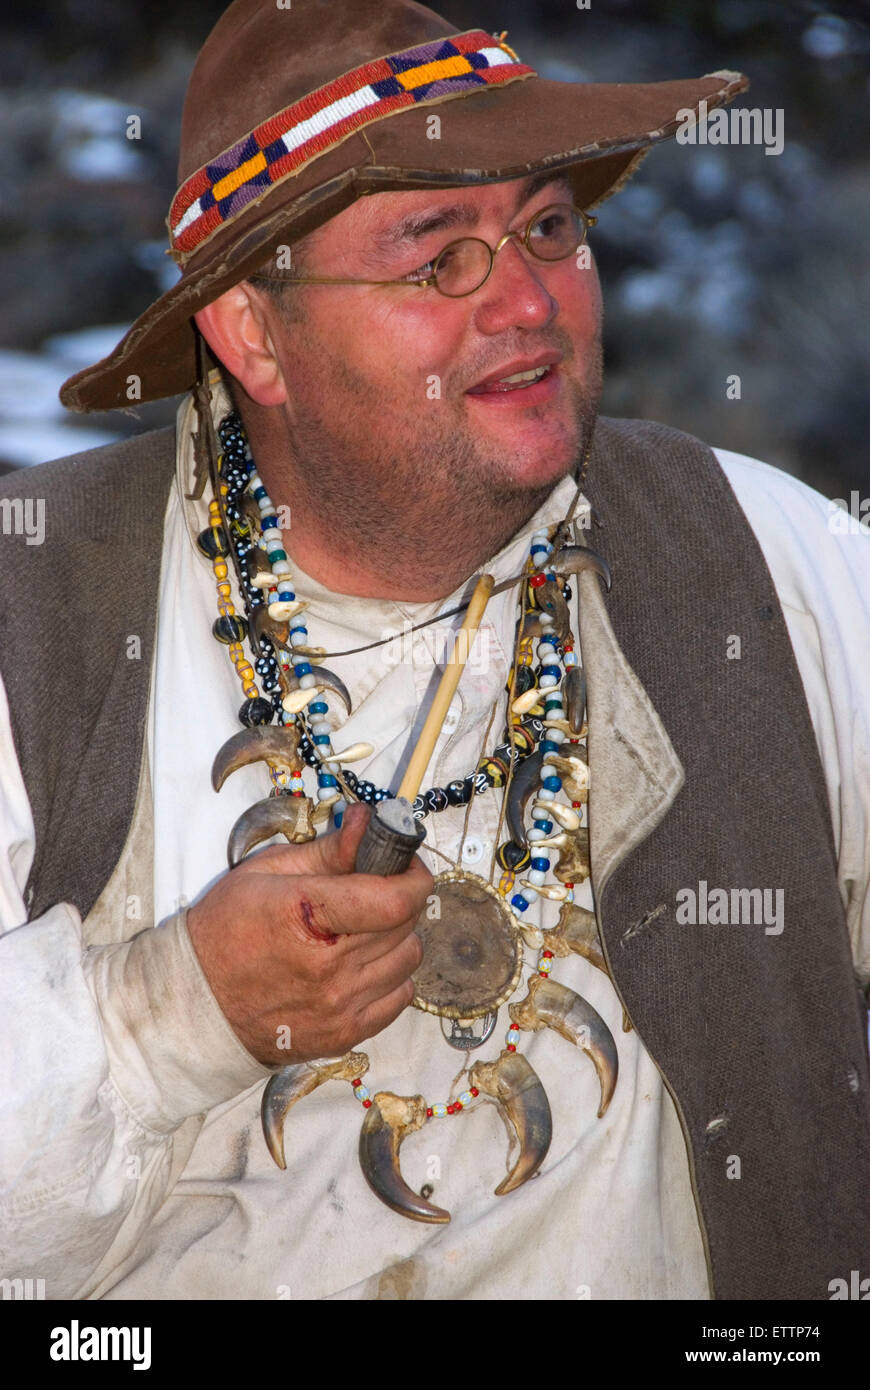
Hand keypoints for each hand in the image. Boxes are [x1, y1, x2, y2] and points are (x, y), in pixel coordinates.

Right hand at [186, 804, 431, 1064]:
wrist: (197, 1004)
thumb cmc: (227, 929)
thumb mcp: (267, 872)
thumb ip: (328, 850)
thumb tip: (367, 821)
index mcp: (308, 915)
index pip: (396, 899)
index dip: (412, 875)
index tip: (403, 865)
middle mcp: (330, 966)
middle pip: (406, 924)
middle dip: (400, 899)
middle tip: (375, 891)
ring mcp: (340, 1005)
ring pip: (408, 960)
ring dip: (396, 938)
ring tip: (362, 931)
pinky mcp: (345, 1033)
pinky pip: (399, 997)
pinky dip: (389, 977)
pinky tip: (359, 966)